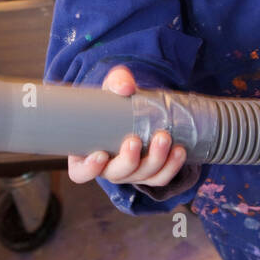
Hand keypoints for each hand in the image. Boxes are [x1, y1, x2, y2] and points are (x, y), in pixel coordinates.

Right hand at [67, 64, 188, 186]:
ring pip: (142, 176)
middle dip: (129, 160)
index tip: (99, 154)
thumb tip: (126, 87)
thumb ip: (116, 82)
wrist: (135, 107)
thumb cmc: (115, 101)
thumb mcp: (112, 87)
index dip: (88, 169)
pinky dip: (172, 166)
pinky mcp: (151, 173)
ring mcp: (131, 173)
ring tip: (163, 138)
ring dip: (155, 161)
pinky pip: (161, 177)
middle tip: (135, 140)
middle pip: (116, 175)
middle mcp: (108, 168)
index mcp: (86, 154)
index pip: (80, 172)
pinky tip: (179, 150)